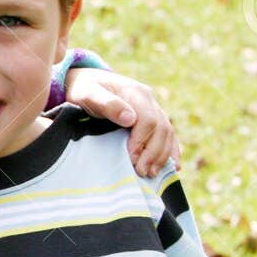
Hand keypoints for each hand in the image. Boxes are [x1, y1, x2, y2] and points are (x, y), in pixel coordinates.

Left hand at [64, 69, 178, 177]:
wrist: (86, 82)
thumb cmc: (84, 89)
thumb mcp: (88, 93)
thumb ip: (107, 104)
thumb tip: (130, 119)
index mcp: (135, 93)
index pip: (148, 120)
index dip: (142, 141)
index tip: (131, 158)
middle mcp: (149, 100)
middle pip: (162, 128)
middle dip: (153, 152)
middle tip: (142, 172)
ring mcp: (153, 108)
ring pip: (168, 133)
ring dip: (162, 155)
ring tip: (151, 173)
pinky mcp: (152, 117)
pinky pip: (168, 134)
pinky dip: (171, 150)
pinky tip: (172, 166)